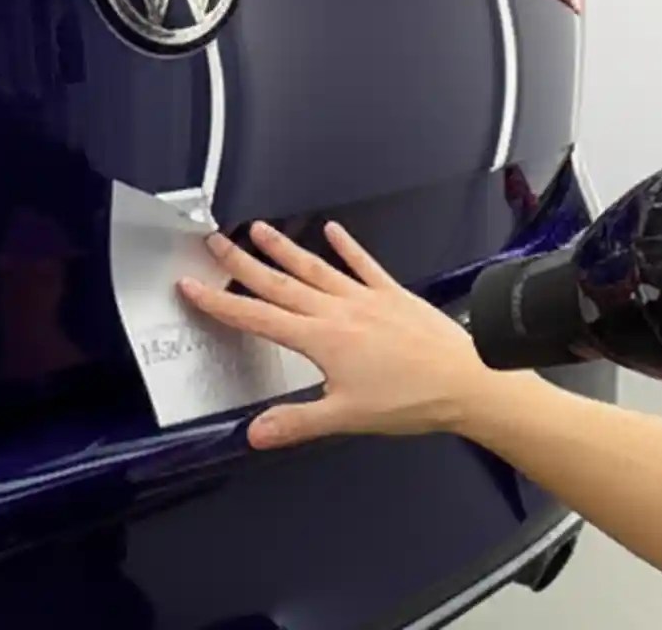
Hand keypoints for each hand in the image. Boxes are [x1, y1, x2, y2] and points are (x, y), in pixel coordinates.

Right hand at [177, 221, 513, 449]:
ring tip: (258, 228)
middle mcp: (339, 311)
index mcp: (321, 340)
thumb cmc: (412, 400)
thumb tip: (255, 433)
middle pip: (279, 284)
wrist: (468, 381)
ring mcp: (366, 299)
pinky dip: (348, 247)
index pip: (258, 318)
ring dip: (284, 249)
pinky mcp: (393, 295)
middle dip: (242, 262)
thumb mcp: (346, 417)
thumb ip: (296, 422)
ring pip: (315, 268)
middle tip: (215, 241)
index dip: (221, 303)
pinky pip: (364, 265)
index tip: (194, 286)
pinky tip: (334, 231)